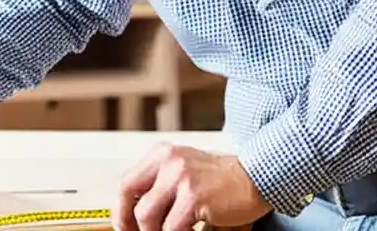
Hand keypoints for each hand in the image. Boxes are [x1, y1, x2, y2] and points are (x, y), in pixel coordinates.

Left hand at [114, 143, 271, 230]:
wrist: (256, 177)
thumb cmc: (222, 178)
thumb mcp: (185, 170)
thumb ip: (161, 184)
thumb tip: (136, 214)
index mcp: (163, 154)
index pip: (126, 182)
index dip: (120, 209)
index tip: (125, 226)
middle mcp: (169, 161)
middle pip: (130, 199)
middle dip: (131, 224)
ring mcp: (181, 177)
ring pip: (147, 217)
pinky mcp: (194, 196)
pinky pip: (171, 229)